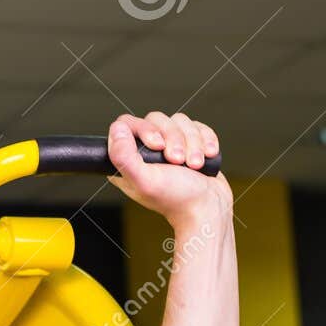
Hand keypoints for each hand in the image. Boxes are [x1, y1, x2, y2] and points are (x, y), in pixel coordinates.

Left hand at [105, 110, 230, 227]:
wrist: (208, 206)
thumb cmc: (176, 198)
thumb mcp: (144, 180)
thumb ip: (124, 156)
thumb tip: (117, 128)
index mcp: (127, 160)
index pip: (127, 125)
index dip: (145, 129)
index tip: (157, 146)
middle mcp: (145, 151)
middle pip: (156, 119)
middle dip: (174, 139)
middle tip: (178, 161)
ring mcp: (168, 145)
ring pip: (179, 121)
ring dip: (192, 142)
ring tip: (195, 165)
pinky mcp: (189, 143)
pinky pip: (197, 125)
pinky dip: (206, 139)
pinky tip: (207, 156)